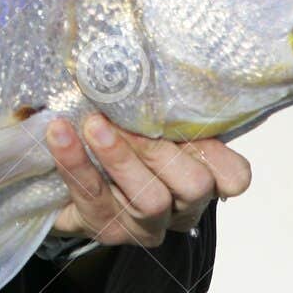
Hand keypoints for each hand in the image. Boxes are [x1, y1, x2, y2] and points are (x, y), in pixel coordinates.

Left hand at [42, 114, 251, 246]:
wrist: (64, 188)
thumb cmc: (117, 144)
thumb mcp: (145, 125)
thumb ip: (159, 108)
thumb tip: (151, 63)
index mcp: (201, 177)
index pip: (233, 176)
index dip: (218, 155)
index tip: (189, 125)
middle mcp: (181, 207)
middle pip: (194, 185)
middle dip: (160, 149)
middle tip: (125, 118)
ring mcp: (145, 225)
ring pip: (148, 199)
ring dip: (119, 157)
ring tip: (93, 123)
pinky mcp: (106, 229)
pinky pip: (92, 196)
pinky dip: (74, 161)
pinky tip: (59, 134)